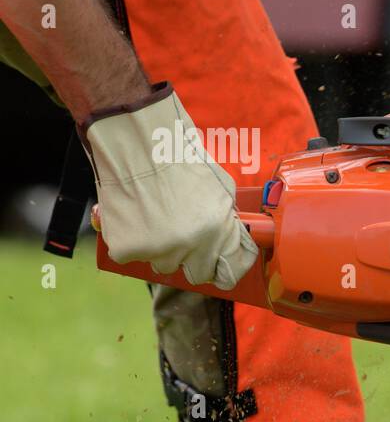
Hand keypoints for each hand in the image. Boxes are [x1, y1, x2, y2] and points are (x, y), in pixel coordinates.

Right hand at [81, 83, 257, 289]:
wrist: (138, 146)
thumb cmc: (182, 162)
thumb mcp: (223, 191)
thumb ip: (228, 223)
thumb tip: (232, 243)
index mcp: (217, 233)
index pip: (229, 274)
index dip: (225, 268)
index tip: (220, 264)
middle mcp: (189, 247)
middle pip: (196, 273)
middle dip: (193, 258)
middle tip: (182, 234)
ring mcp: (156, 251)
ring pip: (162, 264)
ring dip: (161, 249)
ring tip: (156, 217)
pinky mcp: (126, 249)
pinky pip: (132, 256)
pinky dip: (132, 242)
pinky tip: (134, 217)